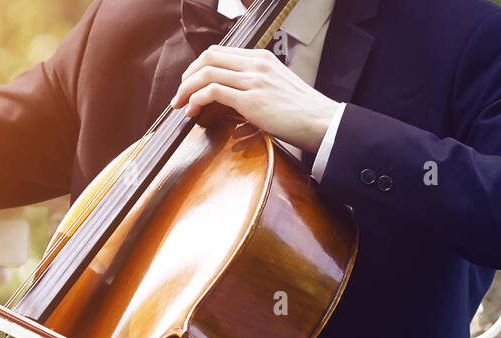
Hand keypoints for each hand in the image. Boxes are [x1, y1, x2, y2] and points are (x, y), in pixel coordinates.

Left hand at [171, 45, 340, 153]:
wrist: (321, 122)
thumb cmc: (302, 112)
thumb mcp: (277, 87)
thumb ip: (256, 85)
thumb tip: (234, 97)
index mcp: (262, 58)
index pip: (220, 52)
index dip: (199, 67)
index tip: (190, 82)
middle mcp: (256, 64)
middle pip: (208, 57)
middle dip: (187, 76)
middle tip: (179, 94)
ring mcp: (253, 80)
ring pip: (207, 73)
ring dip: (186, 89)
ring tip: (180, 104)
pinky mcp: (251, 100)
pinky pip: (213, 91)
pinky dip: (197, 100)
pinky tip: (193, 111)